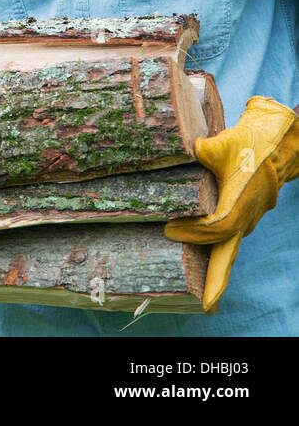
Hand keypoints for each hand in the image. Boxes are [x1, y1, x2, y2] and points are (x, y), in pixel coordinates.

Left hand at [165, 95, 298, 313]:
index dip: (194, 232)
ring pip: (227, 248)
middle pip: (229, 255)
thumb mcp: (228, 141)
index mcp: (242, 204)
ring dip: (214, 268)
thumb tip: (196, 149)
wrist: (279, 144)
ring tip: (202, 293)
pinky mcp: (243, 215)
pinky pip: (228, 240)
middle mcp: (245, 218)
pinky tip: (203, 261)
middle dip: (218, 282)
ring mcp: (246, 219)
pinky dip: (216, 252)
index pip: (217, 229)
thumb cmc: (253, 143)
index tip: (169, 230)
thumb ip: (210, 148)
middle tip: (207, 307)